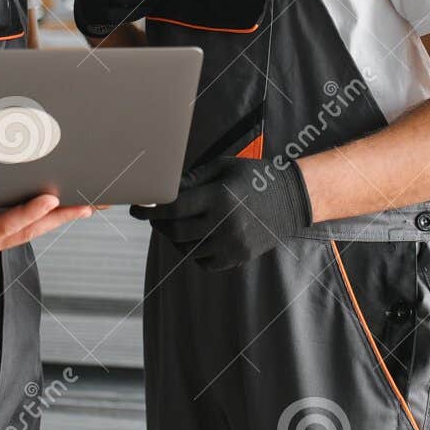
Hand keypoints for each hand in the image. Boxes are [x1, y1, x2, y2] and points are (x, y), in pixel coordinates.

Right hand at [0, 193, 91, 262]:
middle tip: (90, 204)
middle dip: (62, 216)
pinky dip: (43, 212)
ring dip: (60, 215)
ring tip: (87, 203)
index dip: (29, 212)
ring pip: (33, 226)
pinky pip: (24, 221)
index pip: (7, 225)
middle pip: (32, 229)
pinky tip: (57, 202)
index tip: (49, 199)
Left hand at [132, 156, 311, 270]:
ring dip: (175, 239)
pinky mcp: (239, 257)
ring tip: (175, 226)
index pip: (173, 209)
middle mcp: (225, 223)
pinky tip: (195, 238)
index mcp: (219, 197)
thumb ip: (192, 180)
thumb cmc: (254, 176)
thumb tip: (162, 190)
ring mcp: (233, 243)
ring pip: (187, 249)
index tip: (136, 209)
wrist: (293, 198)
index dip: (149, 211)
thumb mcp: (223, 168)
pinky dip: (193, 252)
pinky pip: (204, 262)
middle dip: (158, 225)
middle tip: (152, 218)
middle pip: (175, 232)